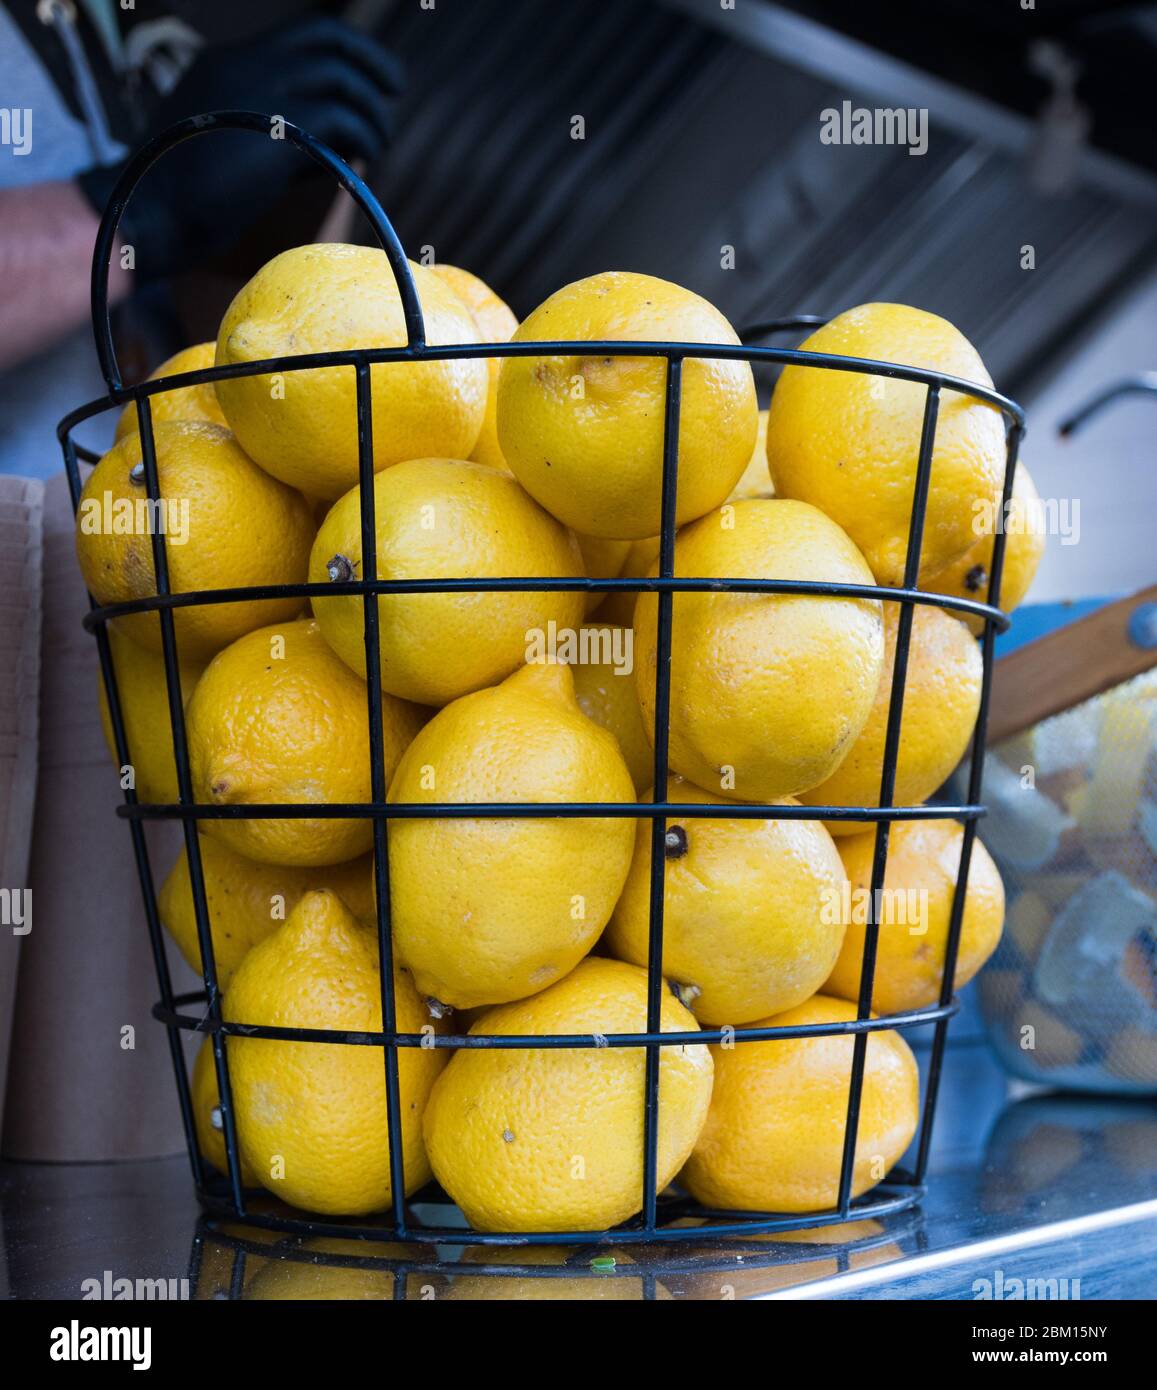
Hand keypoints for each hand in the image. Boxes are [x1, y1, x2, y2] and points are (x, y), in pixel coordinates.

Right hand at [77, 16, 403, 279]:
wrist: (145, 211)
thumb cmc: (179, 200)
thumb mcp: (226, 151)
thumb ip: (274, 137)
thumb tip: (332, 150)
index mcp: (225, 64)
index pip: (298, 36)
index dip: (341, 52)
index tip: (369, 79)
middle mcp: (243, 63)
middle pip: (325, 36)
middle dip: (370, 60)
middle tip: (394, 90)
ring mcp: (258, 88)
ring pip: (341, 76)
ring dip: (371, 110)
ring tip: (377, 144)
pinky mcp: (276, 126)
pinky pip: (342, 118)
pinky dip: (362, 138)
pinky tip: (363, 161)